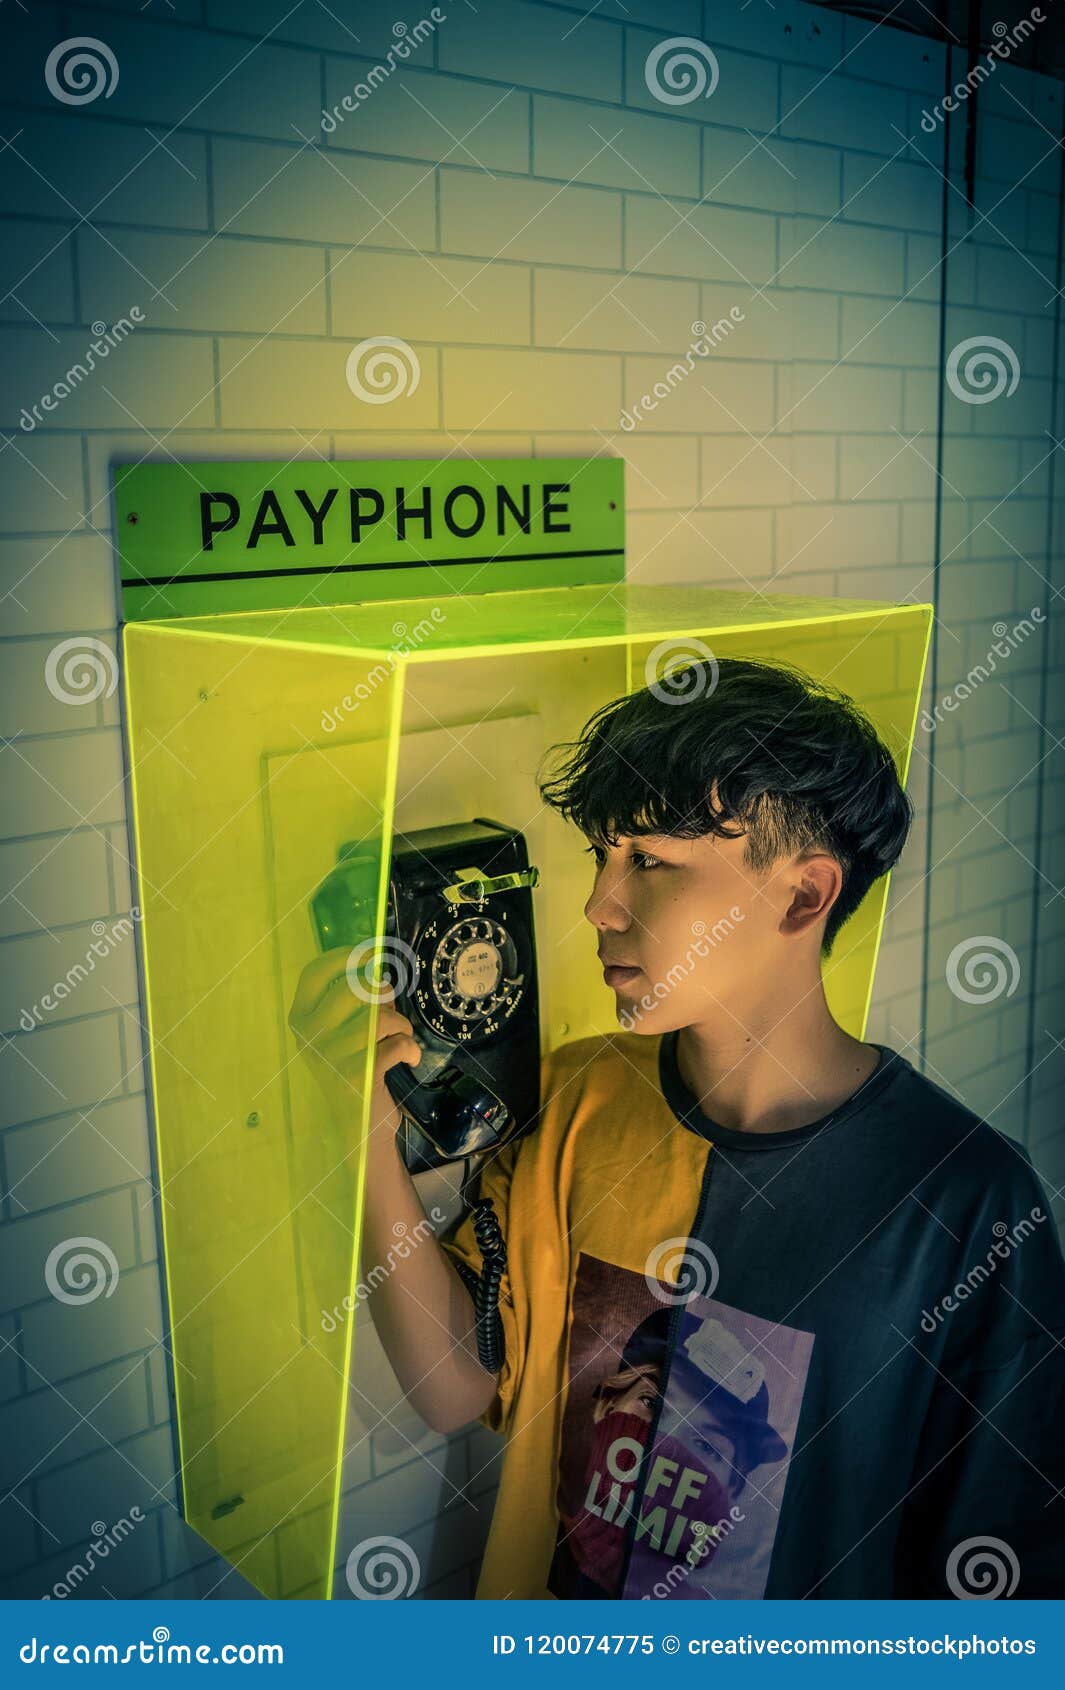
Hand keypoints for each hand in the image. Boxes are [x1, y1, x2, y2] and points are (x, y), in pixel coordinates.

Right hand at [288, 945, 420, 1146]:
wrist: (359, 1128)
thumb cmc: (356, 1071)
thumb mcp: (347, 1033)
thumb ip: (358, 1004)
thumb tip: (382, 974)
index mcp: (301, 1020)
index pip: (314, 974)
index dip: (344, 957)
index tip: (370, 953)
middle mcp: (309, 1037)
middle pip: (354, 990)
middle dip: (385, 994)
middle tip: (393, 1006)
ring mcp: (330, 1058)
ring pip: (381, 1018)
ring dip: (402, 1026)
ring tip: (402, 1038)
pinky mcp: (356, 1076)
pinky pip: (396, 1044)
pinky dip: (411, 1048)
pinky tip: (408, 1059)